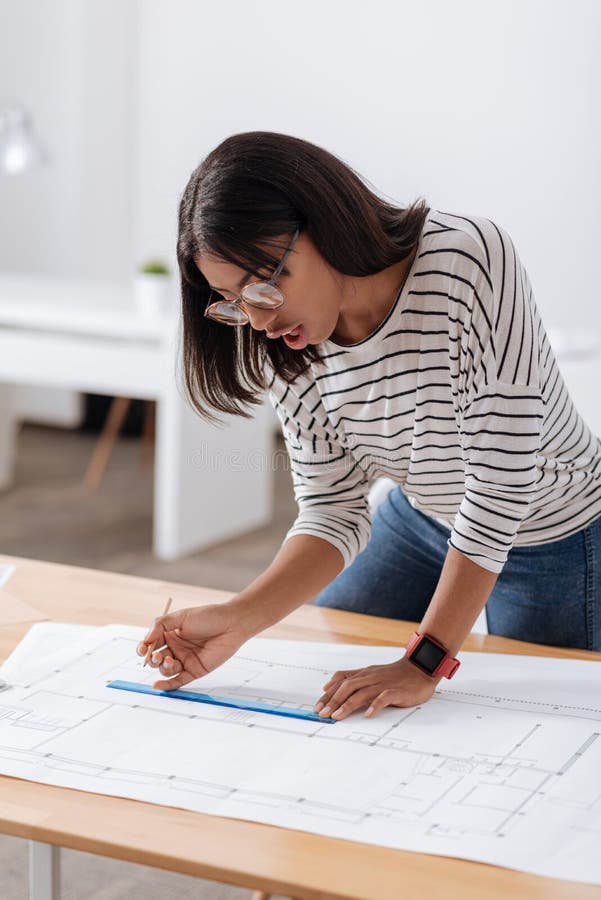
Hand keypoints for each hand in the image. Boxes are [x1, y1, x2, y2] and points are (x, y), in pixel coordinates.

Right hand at [136, 602, 249, 689]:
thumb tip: (146, 639)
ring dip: (163, 667)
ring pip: (166, 670)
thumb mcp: (181, 616)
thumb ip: (161, 625)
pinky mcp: (194, 670)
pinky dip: (167, 685)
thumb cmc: (209, 617)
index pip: (151, 643)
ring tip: (169, 660)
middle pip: (156, 659)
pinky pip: (178, 681)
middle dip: (153, 659)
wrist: (231, 624)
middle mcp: (176, 648)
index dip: (144, 648)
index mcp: (170, 633)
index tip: (143, 649)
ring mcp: (185, 660)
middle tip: (158, 655)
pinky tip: (157, 685)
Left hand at [313, 656, 439, 719]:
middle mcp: (370, 677)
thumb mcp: (372, 674)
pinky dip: (375, 706)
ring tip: (337, 716)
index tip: (318, 706)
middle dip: (333, 701)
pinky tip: (367, 714)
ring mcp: (383, 683)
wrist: (420, 668)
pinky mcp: (396, 691)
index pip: (341, 681)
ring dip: (347, 705)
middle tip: (323, 714)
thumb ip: (354, 680)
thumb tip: (332, 687)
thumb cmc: (395, 675)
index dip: (328, 693)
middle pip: (347, 687)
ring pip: (361, 693)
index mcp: (364, 673)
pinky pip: (384, 698)